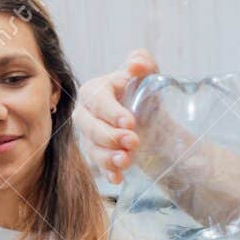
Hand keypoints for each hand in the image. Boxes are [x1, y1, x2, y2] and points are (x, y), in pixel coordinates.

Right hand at [74, 49, 157, 184]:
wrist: (152, 120)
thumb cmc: (144, 93)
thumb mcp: (149, 75)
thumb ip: (143, 62)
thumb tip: (135, 64)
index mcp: (94, 91)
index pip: (97, 100)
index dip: (111, 111)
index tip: (130, 122)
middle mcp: (86, 115)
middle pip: (90, 127)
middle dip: (110, 136)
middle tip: (134, 141)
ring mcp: (90, 138)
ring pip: (92, 149)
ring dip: (109, 156)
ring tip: (127, 160)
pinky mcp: (98, 156)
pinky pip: (99, 167)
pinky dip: (109, 173)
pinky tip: (118, 178)